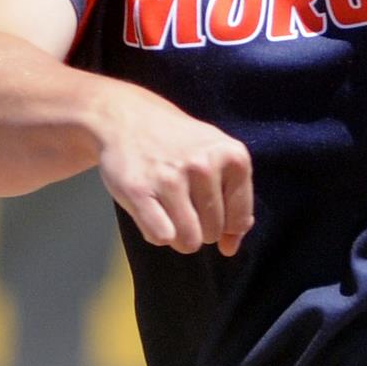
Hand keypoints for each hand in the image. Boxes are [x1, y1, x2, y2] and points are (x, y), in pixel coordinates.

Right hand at [96, 86, 254, 255]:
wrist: (127, 119)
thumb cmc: (177, 145)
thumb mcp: (216, 157)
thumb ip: (235, 199)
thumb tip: (231, 247)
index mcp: (233, 157)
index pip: (239, 220)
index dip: (224, 225)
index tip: (208, 208)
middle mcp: (204, 166)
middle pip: (213, 234)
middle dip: (198, 228)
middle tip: (181, 200)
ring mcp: (170, 179)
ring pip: (189, 241)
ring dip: (178, 235)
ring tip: (167, 208)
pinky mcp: (139, 191)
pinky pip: (161, 237)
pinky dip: (155, 233)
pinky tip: (150, 210)